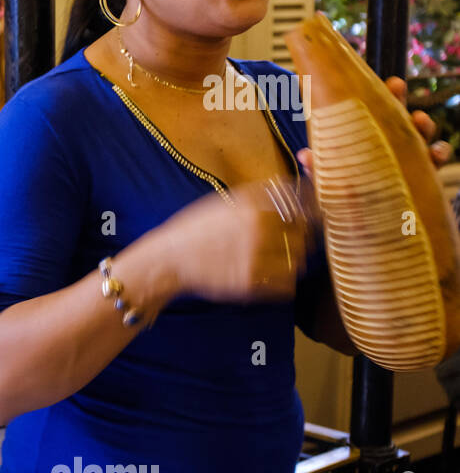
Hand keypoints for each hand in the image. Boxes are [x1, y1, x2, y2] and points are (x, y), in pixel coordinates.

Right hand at [155, 180, 309, 302]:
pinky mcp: (251, 284)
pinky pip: (286, 285)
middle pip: (302, 236)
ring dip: (292, 261)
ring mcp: (255, 259)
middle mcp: (258, 232)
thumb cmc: (195, 229)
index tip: (300, 220)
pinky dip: (282, 282)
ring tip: (276, 259)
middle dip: (297, 239)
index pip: (299, 210)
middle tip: (285, 243)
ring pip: (298, 261)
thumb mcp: (224, 202)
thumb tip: (287, 187)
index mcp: (253, 209)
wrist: (170, 260)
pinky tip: (267, 275)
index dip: (303, 216)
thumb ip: (257, 195)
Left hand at [298, 75, 452, 183]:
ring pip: (422, 134)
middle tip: (396, 86)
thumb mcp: (332, 181)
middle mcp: (391, 146)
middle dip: (400, 100)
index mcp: (369, 140)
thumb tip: (305, 154)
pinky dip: (439, 154)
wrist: (367, 225)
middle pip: (396, 116)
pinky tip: (434, 154)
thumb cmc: (349, 197)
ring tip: (418, 120)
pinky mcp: (425, 177)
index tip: (388, 82)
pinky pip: (437, 161)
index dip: (384, 96)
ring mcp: (410, 160)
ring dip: (422, 125)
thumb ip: (320, 168)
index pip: (376, 114)